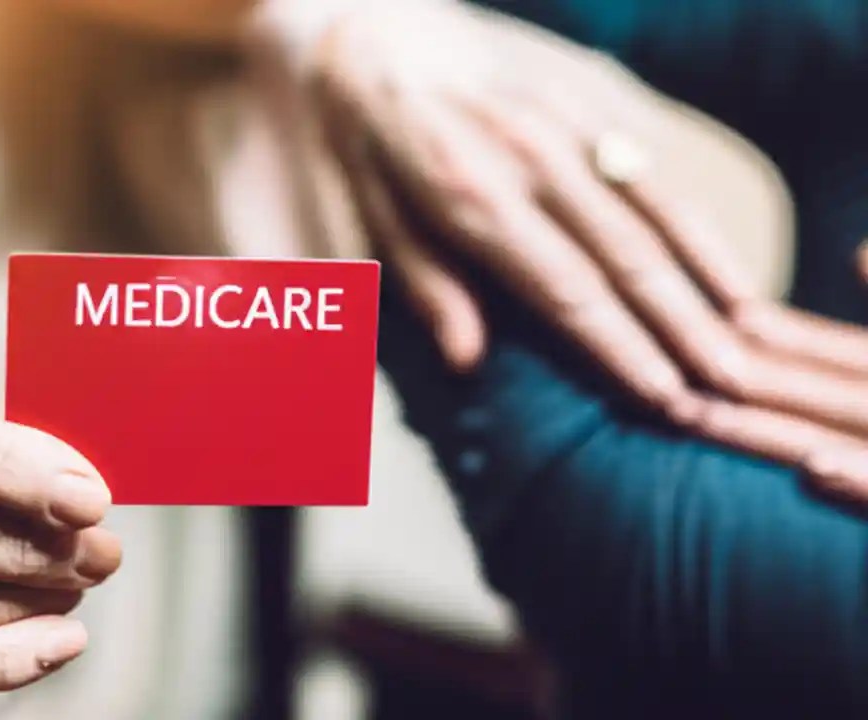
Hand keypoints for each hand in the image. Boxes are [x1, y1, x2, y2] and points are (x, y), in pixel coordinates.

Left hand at [311, 1, 867, 497]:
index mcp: (468, 195)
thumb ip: (421, 287)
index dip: (620, 347)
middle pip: (629, 254)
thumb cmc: (359, 148)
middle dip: (685, 327)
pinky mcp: (588, 99)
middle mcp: (530, 156)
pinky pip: (655, 169)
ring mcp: (566, 121)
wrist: (373, 37)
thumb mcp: (362, 220)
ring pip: (658, 209)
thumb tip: (467, 362)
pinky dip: (697, 224)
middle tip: (731, 386)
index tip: (664, 397)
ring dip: (708, 279)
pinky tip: (726, 270)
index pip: (565, 287)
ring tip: (751, 339)